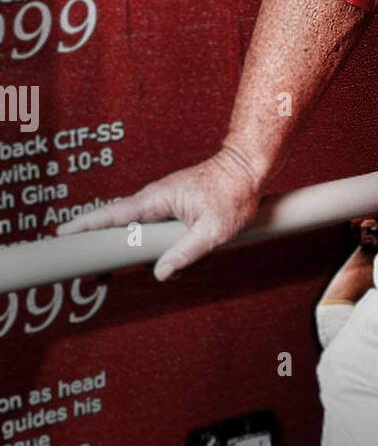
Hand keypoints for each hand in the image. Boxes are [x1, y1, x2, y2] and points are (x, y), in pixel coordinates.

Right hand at [55, 146, 262, 281]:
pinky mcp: (171, 211)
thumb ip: (186, 253)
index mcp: (157, 199)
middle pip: (118, 228)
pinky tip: (165, 264)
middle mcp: (154, 200)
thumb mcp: (214, 230)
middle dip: (104, 252)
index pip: (113, 214)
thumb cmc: (233, 193)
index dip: (86, 226)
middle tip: (92, 276)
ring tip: (124, 274)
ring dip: (135, 255)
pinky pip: (153, 233)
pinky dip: (152, 249)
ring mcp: (162, 205)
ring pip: (138, 235)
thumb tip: (159, 274)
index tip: (60, 237)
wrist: (248, 169)